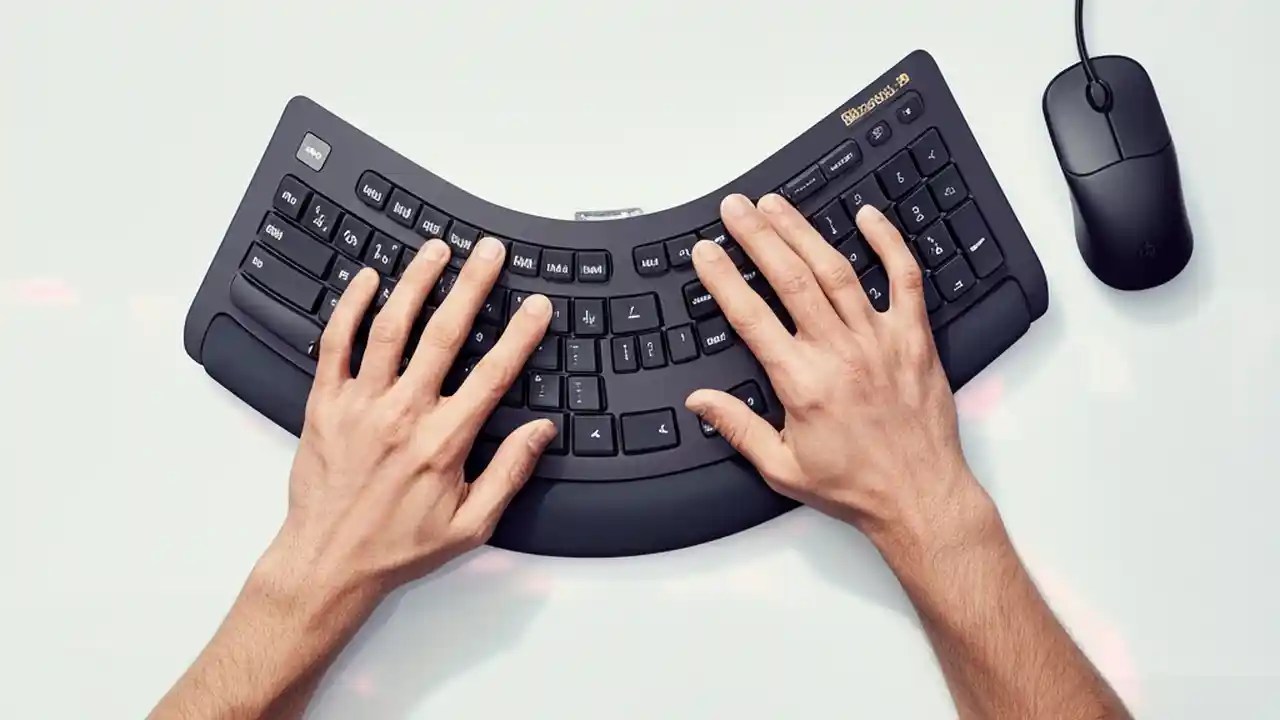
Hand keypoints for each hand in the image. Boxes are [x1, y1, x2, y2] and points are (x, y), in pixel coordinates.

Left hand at [265, 236, 557, 606]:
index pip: (493, 375)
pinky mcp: (324, 404)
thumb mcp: (471, 525)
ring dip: (416, 282)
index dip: (519, 335)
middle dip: (472, 286)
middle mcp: (403, 414)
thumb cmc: (397, 546)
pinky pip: (336, 343)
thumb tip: (540, 432)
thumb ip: (509, 473)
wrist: (328, 562)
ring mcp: (360, 405)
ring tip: (436, 249)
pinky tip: (367, 280)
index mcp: (444, 442)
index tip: (535, 306)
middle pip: (445, 334)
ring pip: (391, 327)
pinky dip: (350, 307)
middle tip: (489, 254)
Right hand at [686, 194, 983, 543]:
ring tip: (777, 205)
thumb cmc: (856, 487)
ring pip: (836, 270)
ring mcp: (879, 341)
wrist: (920, 498)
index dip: (722, 278)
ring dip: (803, 231)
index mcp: (802, 383)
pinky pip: (904, 279)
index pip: (750, 315)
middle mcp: (839, 353)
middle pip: (790, 278)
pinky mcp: (914, 339)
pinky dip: (887, 243)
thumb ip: (737, 428)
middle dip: (757, 236)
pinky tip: (867, 217)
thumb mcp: (782, 468)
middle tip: (736, 209)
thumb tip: (700, 400)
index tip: (705, 252)